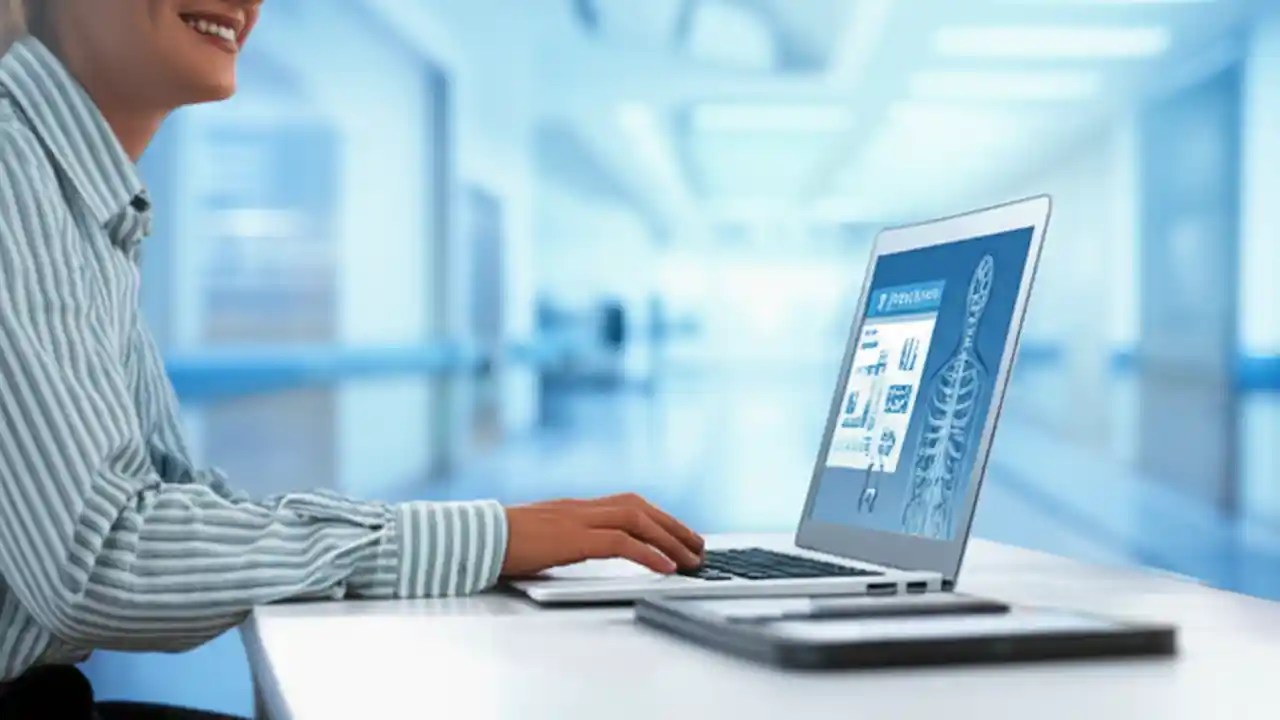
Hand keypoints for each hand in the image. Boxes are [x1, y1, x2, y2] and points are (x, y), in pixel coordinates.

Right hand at [501, 493, 704, 576]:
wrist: (473, 538)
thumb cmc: (500, 544)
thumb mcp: (541, 541)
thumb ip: (564, 542)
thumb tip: (578, 554)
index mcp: (574, 508)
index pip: (627, 504)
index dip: (657, 517)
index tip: (678, 533)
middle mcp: (581, 508)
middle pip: (639, 508)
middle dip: (673, 526)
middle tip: (698, 546)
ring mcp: (577, 520)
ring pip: (637, 520)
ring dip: (669, 539)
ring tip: (691, 559)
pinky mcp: (573, 539)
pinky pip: (621, 543)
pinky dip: (648, 553)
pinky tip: (666, 567)